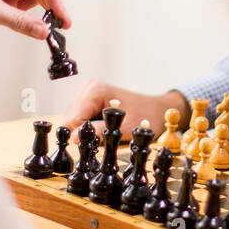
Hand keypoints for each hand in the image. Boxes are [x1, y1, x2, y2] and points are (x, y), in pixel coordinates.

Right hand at [63, 80, 188, 134]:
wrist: (158, 109)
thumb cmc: (146, 117)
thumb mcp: (124, 128)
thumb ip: (99, 132)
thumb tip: (75, 138)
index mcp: (95, 91)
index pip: (73, 119)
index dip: (82, 134)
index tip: (98, 139)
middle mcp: (89, 88)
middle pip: (71, 118)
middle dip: (83, 131)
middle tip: (103, 135)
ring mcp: (89, 92)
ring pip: (74, 119)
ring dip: (86, 129)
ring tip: (106, 129)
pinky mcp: (91, 99)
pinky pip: (81, 117)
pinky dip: (89, 125)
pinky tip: (103, 125)